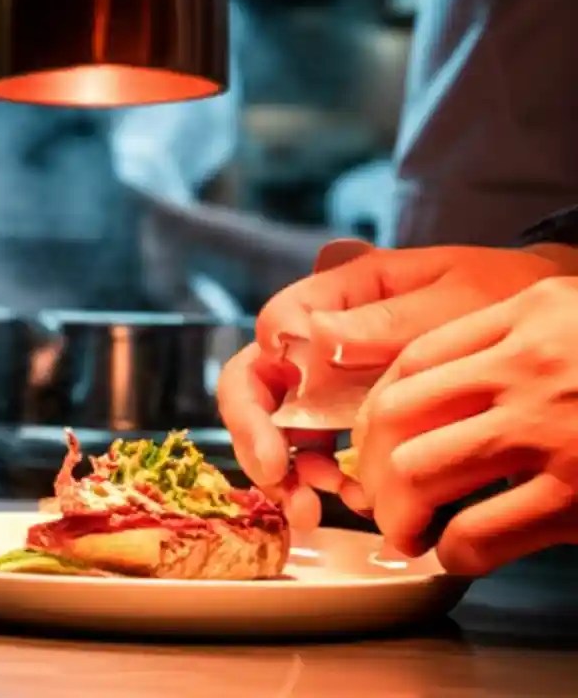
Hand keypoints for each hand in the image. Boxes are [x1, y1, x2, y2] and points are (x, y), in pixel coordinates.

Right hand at [219, 245, 569, 530]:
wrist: (546, 328)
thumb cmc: (501, 296)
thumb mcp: (454, 299)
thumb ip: (384, 319)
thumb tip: (310, 340)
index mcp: (340, 293)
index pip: (275, 326)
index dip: (276, 368)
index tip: (300, 401)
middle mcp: (322, 338)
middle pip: (256, 383)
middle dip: (256, 436)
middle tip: (276, 478)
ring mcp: (332, 382)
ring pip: (277, 428)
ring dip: (286, 472)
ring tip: (313, 508)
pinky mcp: (349, 421)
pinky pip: (318, 455)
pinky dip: (327, 485)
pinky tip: (357, 502)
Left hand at [353, 277, 577, 574]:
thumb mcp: (576, 316)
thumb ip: (511, 336)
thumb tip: (427, 392)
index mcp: (532, 312)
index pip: (412, 360)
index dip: (374, 411)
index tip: (370, 441)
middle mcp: (533, 364)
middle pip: (400, 416)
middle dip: (374, 465)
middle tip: (380, 495)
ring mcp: (555, 429)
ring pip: (422, 471)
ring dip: (401, 512)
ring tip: (411, 529)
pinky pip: (478, 532)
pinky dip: (454, 552)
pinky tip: (459, 553)